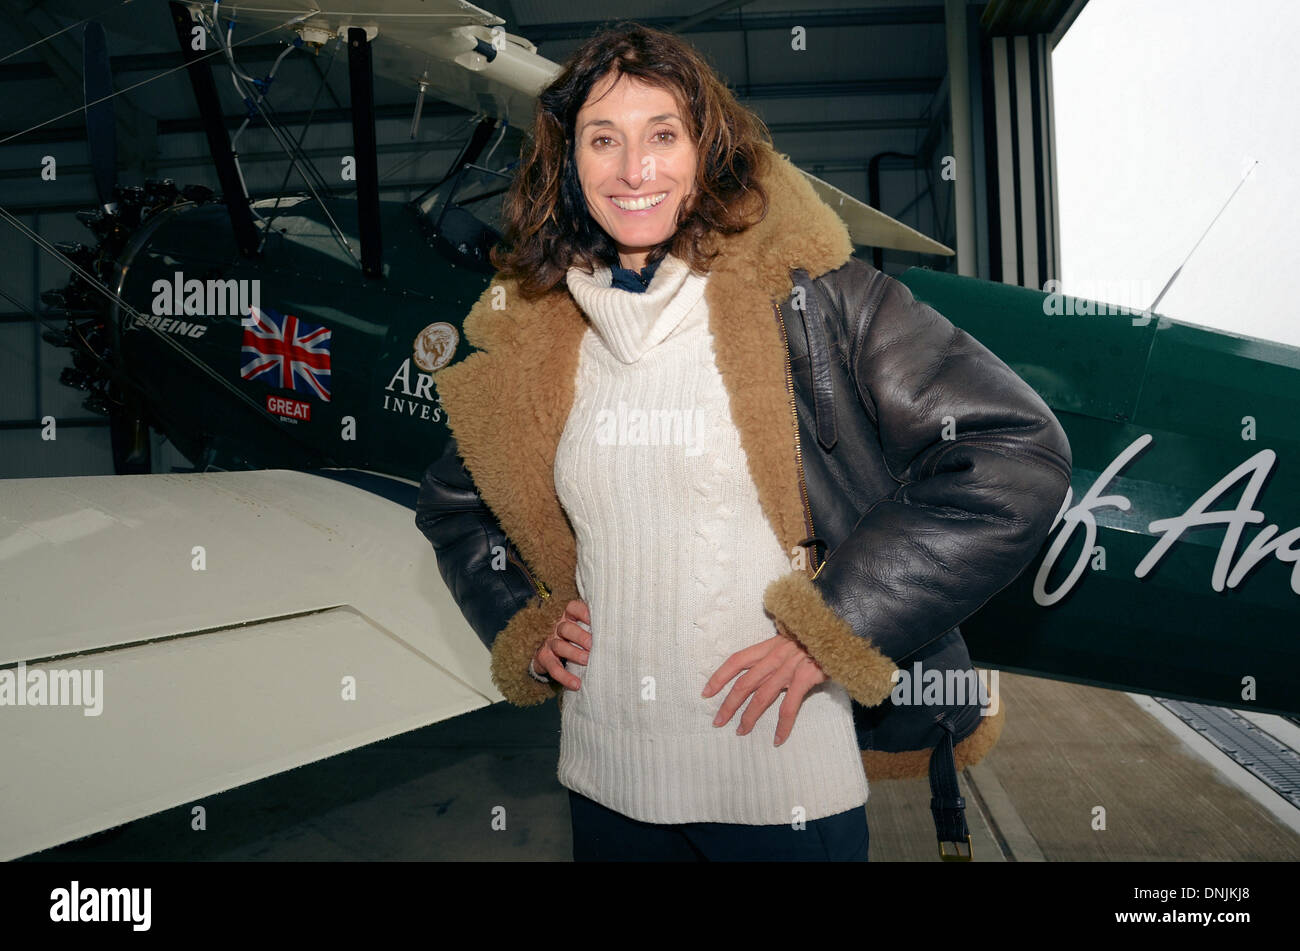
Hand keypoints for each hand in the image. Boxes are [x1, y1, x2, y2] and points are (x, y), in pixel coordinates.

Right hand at [532, 599, 590, 690]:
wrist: (551, 656)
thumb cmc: (577, 640)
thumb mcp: (584, 630)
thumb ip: (597, 628)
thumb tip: (621, 632)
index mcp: (569, 617)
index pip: (573, 608)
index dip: (583, 612)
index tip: (596, 620)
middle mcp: (558, 628)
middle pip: (566, 628)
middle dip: (580, 636)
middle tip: (593, 645)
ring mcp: (550, 643)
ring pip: (559, 646)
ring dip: (574, 654)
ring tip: (587, 661)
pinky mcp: (544, 659)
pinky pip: (553, 668)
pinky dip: (565, 677)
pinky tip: (576, 684)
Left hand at [701, 629, 827, 745]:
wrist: (840, 630)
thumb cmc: (817, 636)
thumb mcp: (792, 638)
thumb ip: (778, 652)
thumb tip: (765, 667)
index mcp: (769, 646)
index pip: (737, 660)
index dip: (719, 677)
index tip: (706, 693)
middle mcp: (774, 656)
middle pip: (744, 683)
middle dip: (728, 703)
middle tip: (718, 721)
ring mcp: (789, 668)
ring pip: (762, 696)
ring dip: (749, 716)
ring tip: (740, 731)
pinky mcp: (805, 678)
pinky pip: (789, 706)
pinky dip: (782, 725)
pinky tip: (777, 739)